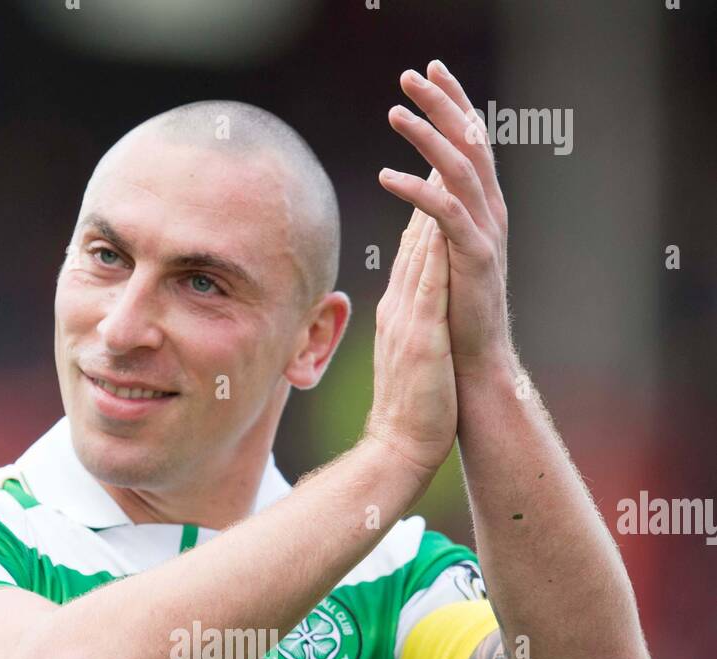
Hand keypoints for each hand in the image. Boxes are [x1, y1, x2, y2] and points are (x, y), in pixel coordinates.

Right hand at [366, 173, 457, 481]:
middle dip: (425, 185)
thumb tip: (420, 311)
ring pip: (418, 248)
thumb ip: (411, 328)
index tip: (436, 163)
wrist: (399, 448)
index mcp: (398, 310)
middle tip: (436, 135)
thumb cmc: (410, 413)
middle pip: (414, 235)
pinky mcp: (419, 334)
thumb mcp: (410, 358)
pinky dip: (433, 247)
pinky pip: (427, 282)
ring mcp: (406, 318)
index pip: (413, 249)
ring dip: (427, 202)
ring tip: (439, 157)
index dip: (424, 203)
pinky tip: (442, 216)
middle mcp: (398, 305)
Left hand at [380, 60, 512, 376]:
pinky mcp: (474, 261)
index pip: (469, 145)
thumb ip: (439, 223)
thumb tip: (426, 193)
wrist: (474, 367)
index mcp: (481, 211)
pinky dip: (417, 193)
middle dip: (443, 104)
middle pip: (470, 144)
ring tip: (396, 112)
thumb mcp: (446, 260)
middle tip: (414, 73)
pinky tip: (387, 176)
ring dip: (428, 137)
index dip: (453, 105)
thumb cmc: (456, 320)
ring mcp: (484, 236)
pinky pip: (446, 215)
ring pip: (460, 170)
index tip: (430, 73)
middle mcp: (488, 216)